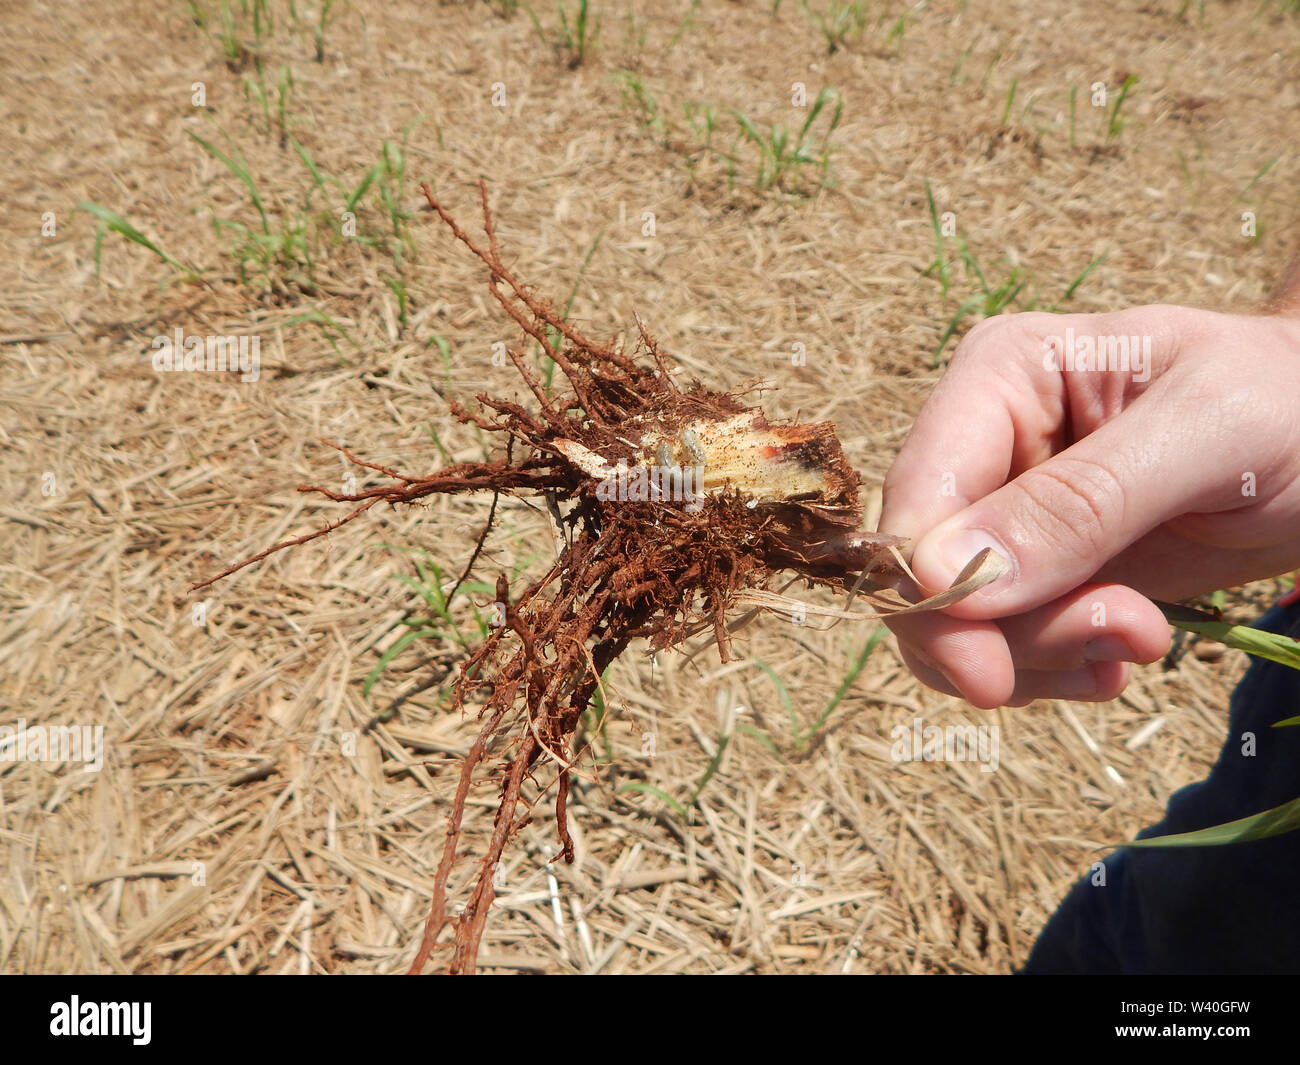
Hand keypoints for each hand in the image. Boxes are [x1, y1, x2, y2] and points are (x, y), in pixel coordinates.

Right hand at [879, 304, 1299, 707]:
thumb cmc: (1293, 402)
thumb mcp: (1206, 434)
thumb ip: (1079, 503)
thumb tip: (939, 575)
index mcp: (1001, 376)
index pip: (918, 495)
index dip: (928, 591)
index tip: (989, 673)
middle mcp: (984, 445)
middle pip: (924, 572)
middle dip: (1009, 632)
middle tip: (1123, 643)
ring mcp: (1006, 513)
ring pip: (957, 622)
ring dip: (1043, 655)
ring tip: (1142, 639)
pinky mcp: (1038, 571)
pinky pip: (1003, 643)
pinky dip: (1056, 667)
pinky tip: (1125, 653)